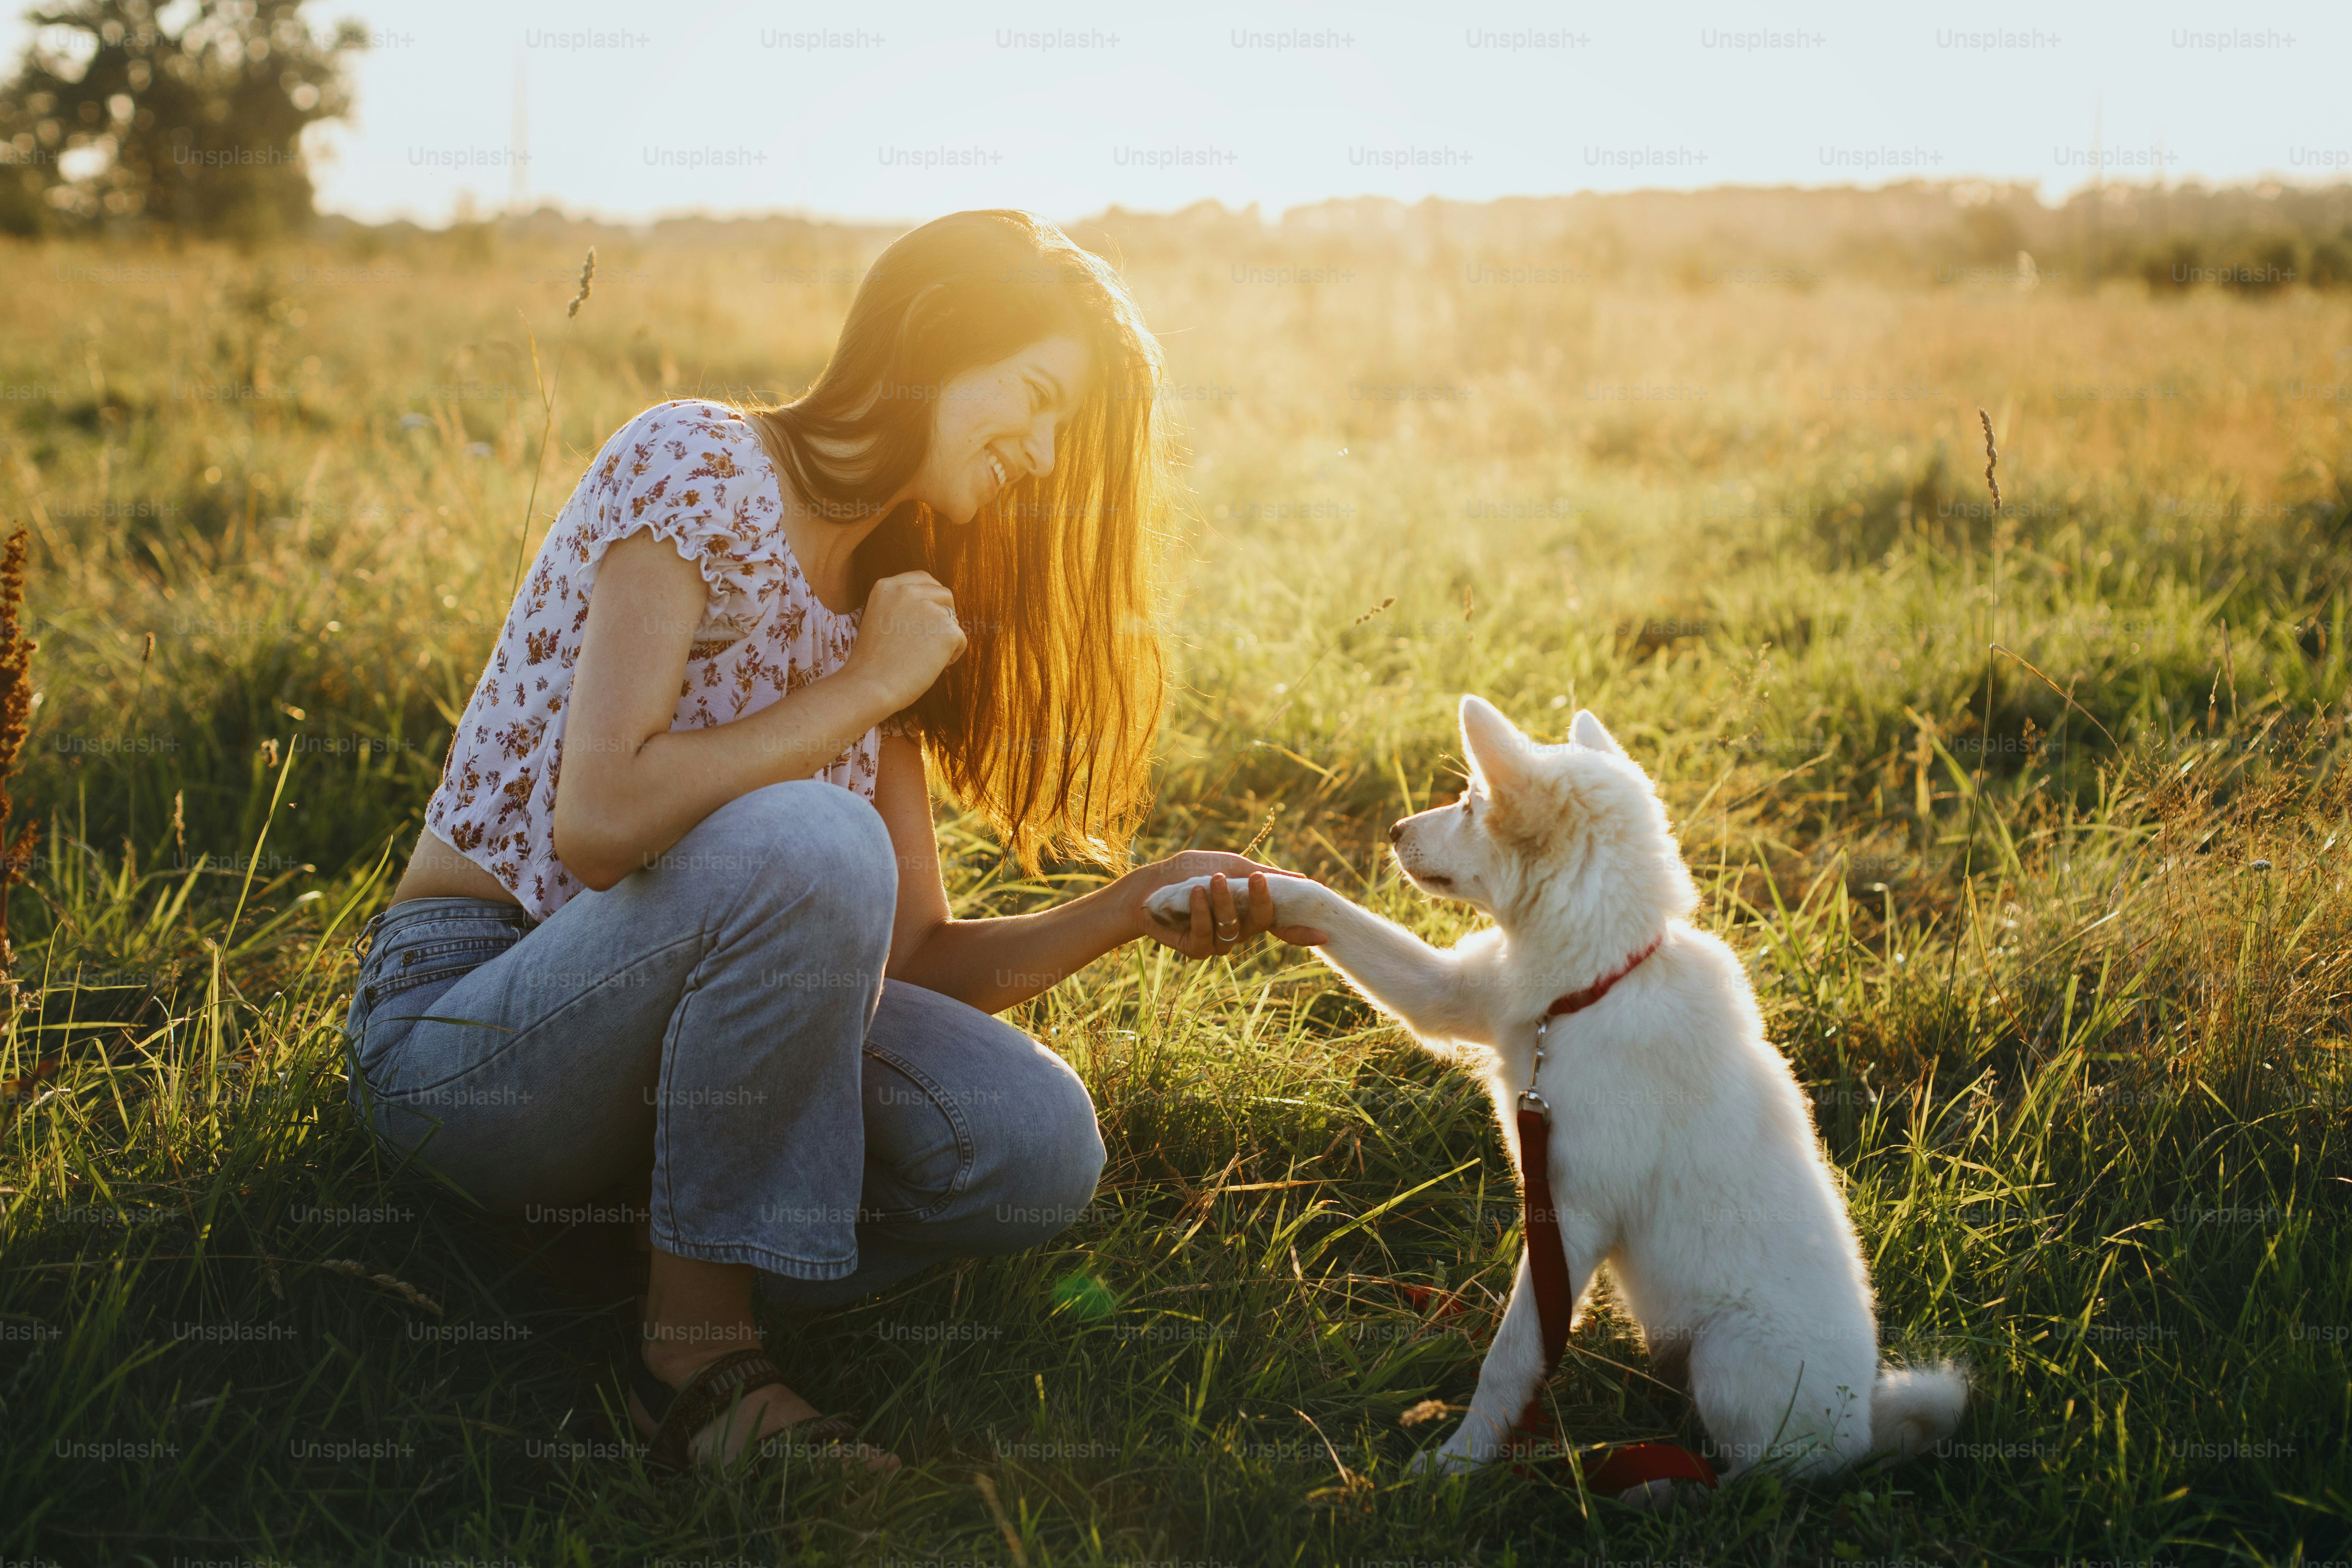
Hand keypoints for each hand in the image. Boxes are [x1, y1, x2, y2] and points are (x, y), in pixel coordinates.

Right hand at [841, 571, 966, 711]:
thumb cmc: (872, 663)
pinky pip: (961, 640)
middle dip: (944, 614)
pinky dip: (952, 655)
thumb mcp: (879, 619)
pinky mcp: (948, 629)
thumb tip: (930, 609)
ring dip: (945, 636)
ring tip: (923, 657)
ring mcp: (929, 608)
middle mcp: (908, 591)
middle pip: (944, 594)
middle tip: (930, 640)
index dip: (931, 598)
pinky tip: (929, 666)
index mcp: (888, 586)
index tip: (928, 616)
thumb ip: (901, 607)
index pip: (923, 579)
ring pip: (953, 618)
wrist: (870, 685)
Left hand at [1126, 850, 1329, 956]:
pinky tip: (1195, 894)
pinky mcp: (1195, 949)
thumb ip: (1263, 875)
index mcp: (1250, 911)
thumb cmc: (1191, 872)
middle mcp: (1238, 930)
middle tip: (1257, 880)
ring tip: (1213, 880)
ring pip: (1232, 929)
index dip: (1301, 932)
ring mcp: (1217, 942)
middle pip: (1261, 923)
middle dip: (1261, 902)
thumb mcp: (1230, 866)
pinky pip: (1205, 935)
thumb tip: (1301, 878)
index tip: (1323, 933)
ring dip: (1224, 902)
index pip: (1281, 925)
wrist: (1149, 885)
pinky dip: (1201, 912)